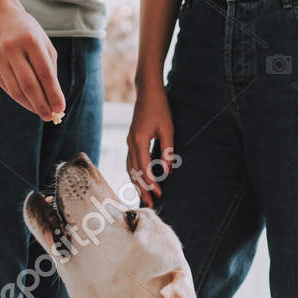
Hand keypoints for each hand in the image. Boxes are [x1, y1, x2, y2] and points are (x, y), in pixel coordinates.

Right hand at [0, 5, 65, 120]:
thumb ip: (49, 68)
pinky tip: (29, 103)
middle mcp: (12, 49)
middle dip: (42, 104)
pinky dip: (20, 98)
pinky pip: (7, 88)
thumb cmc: (27, 33)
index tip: (61, 108)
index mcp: (31, 41)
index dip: (53, 93)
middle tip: (51, 117)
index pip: (44, 73)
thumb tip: (54, 98)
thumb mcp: (42, 43)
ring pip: (16, 90)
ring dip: (30, 105)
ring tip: (42, 112)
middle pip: (29, 85)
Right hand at [126, 83, 175, 205]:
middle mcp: (131, 144)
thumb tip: (168, 170)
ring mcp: (129, 143)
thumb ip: (167, 150)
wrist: (147, 92)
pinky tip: (139, 181)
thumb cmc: (159, 108)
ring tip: (144, 197)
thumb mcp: (168, 129)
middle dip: (143, 189)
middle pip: (135, 172)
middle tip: (151, 204)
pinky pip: (130, 162)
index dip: (151, 183)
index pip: (144, 168)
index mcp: (139, 141)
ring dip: (137, 184)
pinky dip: (134, 174)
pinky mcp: (131, 141)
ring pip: (130, 169)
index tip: (159, 194)